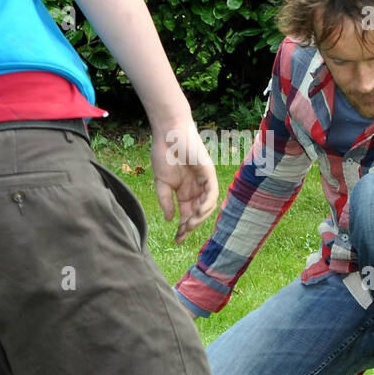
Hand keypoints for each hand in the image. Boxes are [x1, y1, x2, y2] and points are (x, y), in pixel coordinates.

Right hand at [150, 121, 217, 243]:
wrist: (168, 134)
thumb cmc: (163, 154)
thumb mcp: (161, 183)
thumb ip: (165, 201)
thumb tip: (170, 220)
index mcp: (185, 192)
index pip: (187, 214)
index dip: (183, 228)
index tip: (177, 240)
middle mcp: (197, 189)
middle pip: (198, 213)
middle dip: (191, 226)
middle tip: (182, 235)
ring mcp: (204, 181)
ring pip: (207, 206)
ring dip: (199, 218)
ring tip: (189, 225)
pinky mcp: (209, 173)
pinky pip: (212, 192)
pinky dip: (206, 204)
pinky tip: (197, 212)